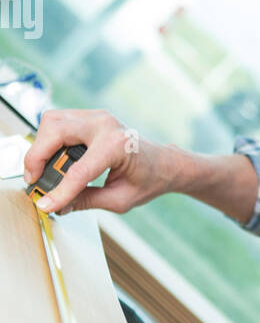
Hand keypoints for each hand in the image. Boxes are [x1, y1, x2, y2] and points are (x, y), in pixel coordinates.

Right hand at [22, 108, 180, 213]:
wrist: (163, 162)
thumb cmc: (148, 180)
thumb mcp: (119, 200)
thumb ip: (86, 201)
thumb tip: (56, 205)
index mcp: (118, 146)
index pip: (79, 170)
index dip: (59, 190)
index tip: (44, 204)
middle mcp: (105, 125)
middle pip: (56, 131)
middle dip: (38, 156)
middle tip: (34, 180)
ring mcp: (97, 117)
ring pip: (52, 121)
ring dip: (40, 145)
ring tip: (41, 170)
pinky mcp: (89, 117)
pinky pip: (58, 121)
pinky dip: (48, 139)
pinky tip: (51, 158)